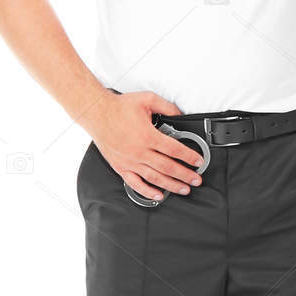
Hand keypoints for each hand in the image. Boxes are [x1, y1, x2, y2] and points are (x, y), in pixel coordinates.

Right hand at [85, 90, 203, 201]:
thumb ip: (167, 108)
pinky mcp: (121, 167)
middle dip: (185, 175)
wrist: (96, 113)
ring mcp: (130, 161)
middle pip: (168, 167)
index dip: (189, 157)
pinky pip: (135, 183)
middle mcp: (139, 151)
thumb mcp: (148, 99)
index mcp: (148, 136)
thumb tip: (180, 116)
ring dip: (171, 185)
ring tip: (184, 189)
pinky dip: (147, 191)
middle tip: (196, 180)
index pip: (175, 150)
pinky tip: (158, 195)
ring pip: (155, 178)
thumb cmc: (119, 107)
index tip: (198, 162)